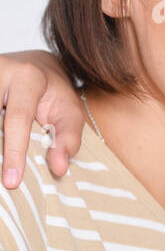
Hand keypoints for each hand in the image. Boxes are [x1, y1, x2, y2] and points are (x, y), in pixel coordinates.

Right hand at [0, 51, 82, 187]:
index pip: (17, 118)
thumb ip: (68, 139)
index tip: (12, 181)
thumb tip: (58, 169)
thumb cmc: (56, 94)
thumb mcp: (71, 113)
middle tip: (9, 179)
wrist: (36, 68)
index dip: (14, 152)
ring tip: (4, 167)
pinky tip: (1, 153)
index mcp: (27, 78)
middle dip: (1, 151)